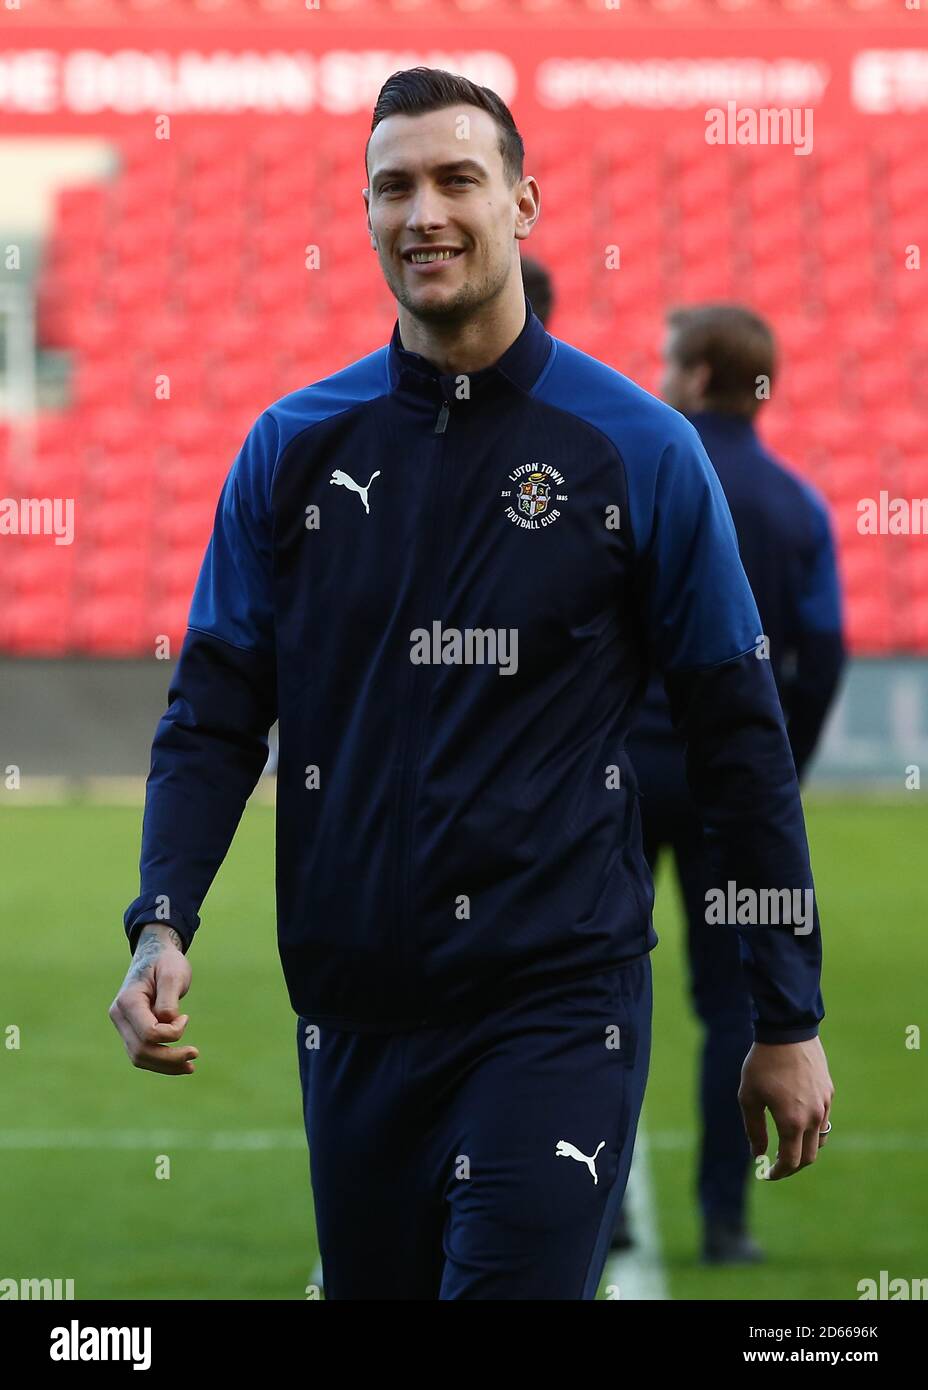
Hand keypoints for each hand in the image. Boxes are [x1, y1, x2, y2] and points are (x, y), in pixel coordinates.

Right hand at [109, 924, 197, 1075]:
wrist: (154, 954)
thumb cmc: (165, 962)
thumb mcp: (173, 974)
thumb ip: (169, 1001)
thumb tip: (169, 1026)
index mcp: (128, 1001)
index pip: (148, 1033)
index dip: (171, 1034)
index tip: (186, 1017)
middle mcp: (120, 1016)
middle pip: (141, 1051)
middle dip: (169, 1058)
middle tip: (195, 1054)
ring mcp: (123, 1025)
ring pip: (140, 1057)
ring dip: (166, 1065)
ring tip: (191, 1066)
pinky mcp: (131, 1030)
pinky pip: (143, 1053)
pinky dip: (161, 1062)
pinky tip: (182, 1065)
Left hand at [738, 1037, 833, 1180]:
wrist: (787, 1031)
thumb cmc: (763, 1064)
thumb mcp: (749, 1097)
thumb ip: (754, 1130)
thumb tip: (758, 1155)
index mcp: (792, 1122)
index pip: (790, 1161)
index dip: (778, 1172)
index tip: (766, 1174)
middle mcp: (813, 1118)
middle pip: (809, 1157)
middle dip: (792, 1166)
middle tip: (777, 1164)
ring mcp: (824, 1105)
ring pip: (819, 1139)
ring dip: (805, 1147)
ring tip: (787, 1143)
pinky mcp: (828, 1092)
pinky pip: (823, 1119)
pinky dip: (811, 1128)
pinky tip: (796, 1118)